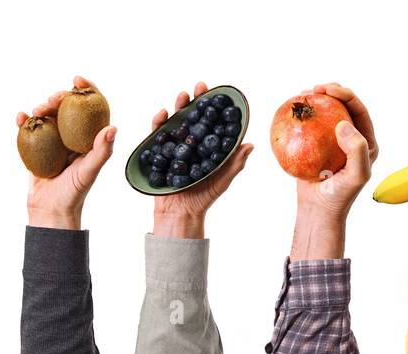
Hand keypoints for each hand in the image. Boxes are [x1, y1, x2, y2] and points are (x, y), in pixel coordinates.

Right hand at [20, 76, 116, 230]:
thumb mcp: (90, 171)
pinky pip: (29, 130)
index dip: (87, 90)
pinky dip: (24, 121)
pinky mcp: (36, 148)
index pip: (93, 109)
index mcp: (90, 139)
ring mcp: (54, 141)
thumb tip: (113, 127)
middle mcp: (73, 137)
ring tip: (38, 110)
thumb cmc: (75, 192)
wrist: (51, 210)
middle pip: (67, 108)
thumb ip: (101, 150)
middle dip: (59, 97)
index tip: (78, 79)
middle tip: (53, 99)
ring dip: (41, 108)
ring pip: (47, 116)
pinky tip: (21, 116)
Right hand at [150, 82, 254, 238]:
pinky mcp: (158, 152)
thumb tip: (250, 145)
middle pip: (194, 117)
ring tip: (183, 95)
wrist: (180, 213)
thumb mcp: (223, 180)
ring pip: (176, 121)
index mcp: (209, 147)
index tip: (221, 94)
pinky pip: (157, 135)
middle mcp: (192, 143)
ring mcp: (175, 146)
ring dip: (178, 107)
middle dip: (196, 100)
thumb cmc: (204, 197)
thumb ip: (235, 163)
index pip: (213, 123)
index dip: (216, 108)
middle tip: (200, 86)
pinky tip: (162, 114)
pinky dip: (158, 124)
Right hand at [290, 83, 376, 259]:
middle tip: (314, 89)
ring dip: (314, 101)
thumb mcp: (356, 176)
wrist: (318, 211)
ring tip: (301, 95)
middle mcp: (352, 139)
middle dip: (330, 91)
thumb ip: (357, 150)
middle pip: (342, 107)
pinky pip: (308, 127)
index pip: (360, 111)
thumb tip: (345, 123)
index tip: (328, 89)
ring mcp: (332, 142)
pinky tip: (290, 111)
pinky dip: (300, 117)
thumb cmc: (340, 196)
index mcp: (367, 142)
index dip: (346, 95)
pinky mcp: (315, 146)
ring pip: (324, 114)